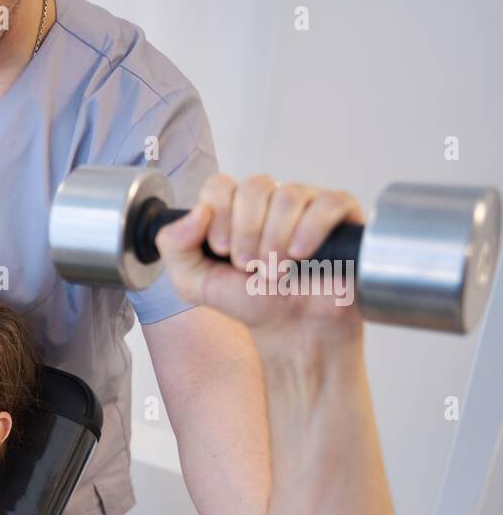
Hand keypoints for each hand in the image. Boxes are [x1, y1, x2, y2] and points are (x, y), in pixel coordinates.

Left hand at [154, 174, 366, 341]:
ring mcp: (306, 204)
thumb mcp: (194, 283)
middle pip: (254, 187)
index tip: (222, 251)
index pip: (220, 185)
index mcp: (235, 209)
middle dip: (246, 233)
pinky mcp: (340, 214)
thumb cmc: (249, 302)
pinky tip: (299, 256)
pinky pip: (327, 203)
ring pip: (288, 196)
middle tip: (248, 266)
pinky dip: (310, 230)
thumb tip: (196, 212)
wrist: (291, 329)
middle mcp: (271, 200)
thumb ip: (174, 248)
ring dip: (275, 240)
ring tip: (275, 271)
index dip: (219, 216)